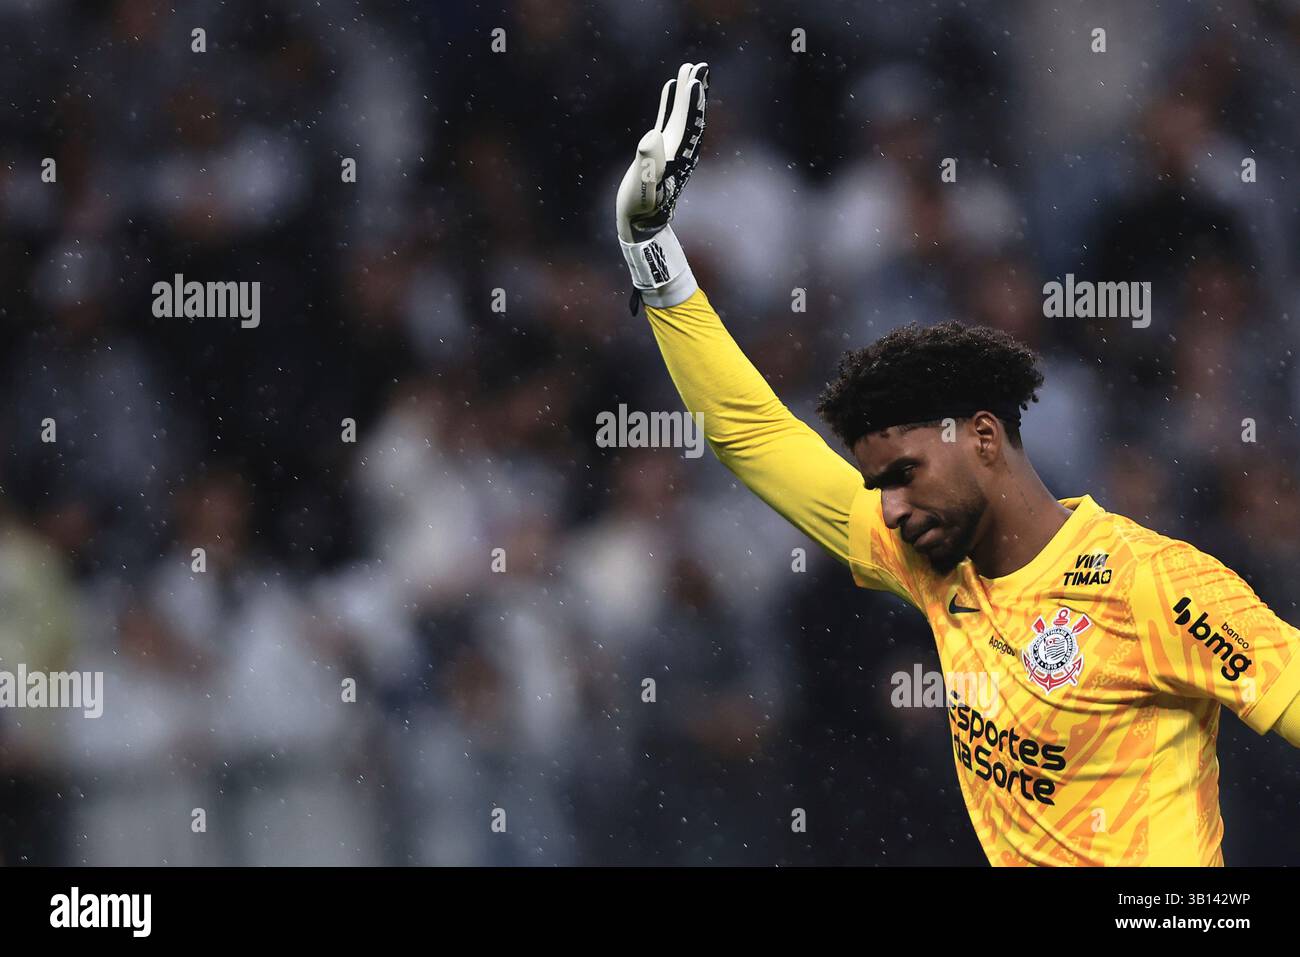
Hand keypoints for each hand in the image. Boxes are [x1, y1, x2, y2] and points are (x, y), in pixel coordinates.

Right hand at [615, 61, 708, 243]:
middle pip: (690, 116)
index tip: (696, 80)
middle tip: (701, 65)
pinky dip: (670, 103)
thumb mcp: (642, 187)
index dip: (692, 103)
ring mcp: (670, 149)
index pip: (687, 125)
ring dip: (685, 93)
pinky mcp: (659, 150)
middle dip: (695, 91)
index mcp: (677, 157)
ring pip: (680, 115)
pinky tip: (671, 87)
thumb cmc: (640, 208)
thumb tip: (653, 137)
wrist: (639, 224)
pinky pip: (667, 120)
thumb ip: (648, 163)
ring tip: (689, 69)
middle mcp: (678, 150)